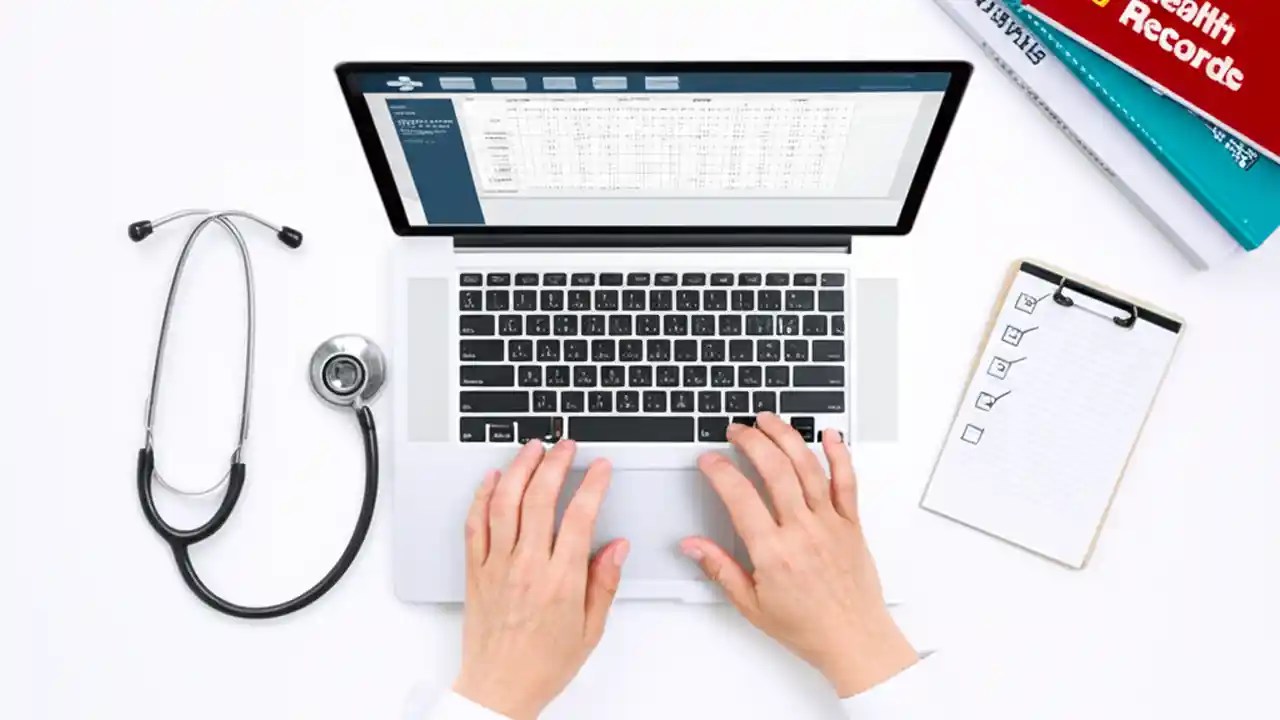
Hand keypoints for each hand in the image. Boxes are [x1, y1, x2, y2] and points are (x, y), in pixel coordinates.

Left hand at [454, 439, 628, 719]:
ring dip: (519, 468)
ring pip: (505, 503)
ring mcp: (497, 566)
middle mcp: (527, 567)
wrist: (499, 688)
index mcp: (561, 581)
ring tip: (533, 448)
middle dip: (555, 463)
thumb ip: (604, 583)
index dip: (592, 484)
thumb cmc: (543, 664)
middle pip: (539, 499)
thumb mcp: (591, 629)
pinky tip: (492, 478)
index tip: (600, 468)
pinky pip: (475, 524)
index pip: (580, 517)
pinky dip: (481, 496)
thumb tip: (617, 547)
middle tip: (566, 446)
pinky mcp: (475, 570)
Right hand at [681, 413, 917, 697]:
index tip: (708, 460)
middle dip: (752, 441)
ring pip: (809, 468)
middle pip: (776, 470)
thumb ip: (720, 569)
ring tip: (770, 420)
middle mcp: (803, 532)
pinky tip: (830, 435)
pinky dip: (839, 454)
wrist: (854, 641)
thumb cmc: (807, 627)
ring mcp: (830, 524)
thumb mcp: (751, 605)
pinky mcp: (852, 524)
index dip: (720, 472)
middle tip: (737, 429)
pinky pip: (847, 482)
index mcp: (774, 553)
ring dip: (787, 437)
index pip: (740, 498)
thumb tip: (693, 546)